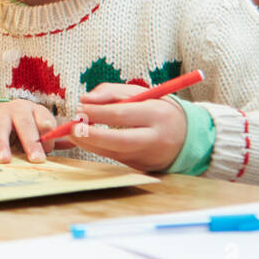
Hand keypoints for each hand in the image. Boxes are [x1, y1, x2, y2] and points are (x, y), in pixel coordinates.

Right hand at [0, 99, 62, 162]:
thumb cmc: (25, 124)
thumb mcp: (40, 125)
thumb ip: (55, 136)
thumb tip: (77, 141)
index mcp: (35, 110)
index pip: (44, 119)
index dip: (48, 133)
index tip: (50, 148)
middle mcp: (17, 110)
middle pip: (24, 124)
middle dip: (30, 142)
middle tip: (36, 159)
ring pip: (0, 130)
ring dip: (2, 145)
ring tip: (4, 160)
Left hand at [67, 83, 186, 171]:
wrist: (186, 137)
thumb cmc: (158, 110)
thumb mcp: (141, 93)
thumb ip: (111, 92)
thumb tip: (84, 99)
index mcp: (158, 114)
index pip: (121, 114)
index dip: (96, 112)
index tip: (80, 107)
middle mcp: (155, 137)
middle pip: (118, 139)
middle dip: (90, 134)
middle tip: (72, 126)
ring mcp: (148, 156)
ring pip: (112, 152)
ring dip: (87, 142)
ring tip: (73, 132)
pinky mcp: (140, 167)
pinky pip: (113, 158)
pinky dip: (95, 149)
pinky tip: (84, 140)